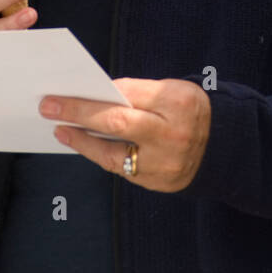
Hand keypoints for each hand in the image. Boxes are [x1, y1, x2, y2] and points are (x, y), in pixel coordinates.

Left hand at [39, 78, 210, 192]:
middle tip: (49, 107)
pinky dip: (99, 155)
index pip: (128, 94)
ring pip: (113, 154)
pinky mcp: (158, 183)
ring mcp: (164, 163)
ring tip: (61, 129)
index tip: (65, 90)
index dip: (95, 94)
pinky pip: (121, 169)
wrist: (222, 147)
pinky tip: (83, 144)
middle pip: (117, 123)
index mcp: (177, 102)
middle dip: (79, 113)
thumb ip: (139, 92)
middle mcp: (172, 134)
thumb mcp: (173, 91)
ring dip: (81, 141)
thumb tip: (96, 94)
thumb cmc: (189, 111)